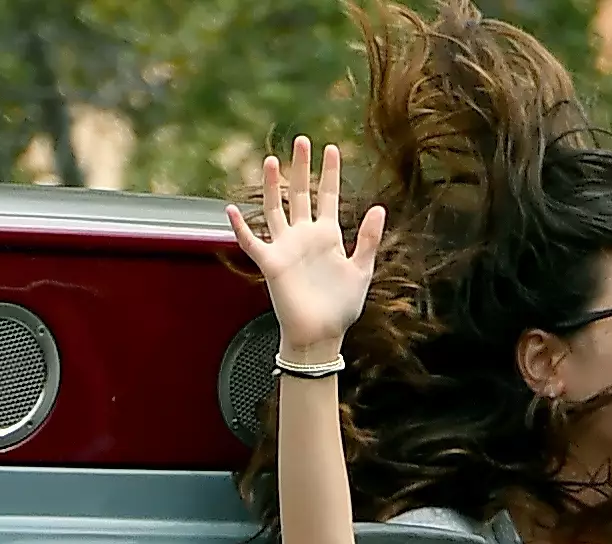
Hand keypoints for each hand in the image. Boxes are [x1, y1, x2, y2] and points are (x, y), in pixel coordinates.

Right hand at [227, 138, 384, 362]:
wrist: (322, 335)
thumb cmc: (341, 307)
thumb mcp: (362, 270)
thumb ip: (370, 239)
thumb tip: (379, 207)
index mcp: (328, 236)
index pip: (329, 197)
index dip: (330, 174)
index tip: (332, 148)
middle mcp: (305, 236)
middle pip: (301, 194)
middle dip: (302, 168)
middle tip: (302, 140)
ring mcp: (286, 248)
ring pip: (275, 209)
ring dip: (272, 186)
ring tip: (271, 160)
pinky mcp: (271, 264)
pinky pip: (251, 242)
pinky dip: (240, 228)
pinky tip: (231, 210)